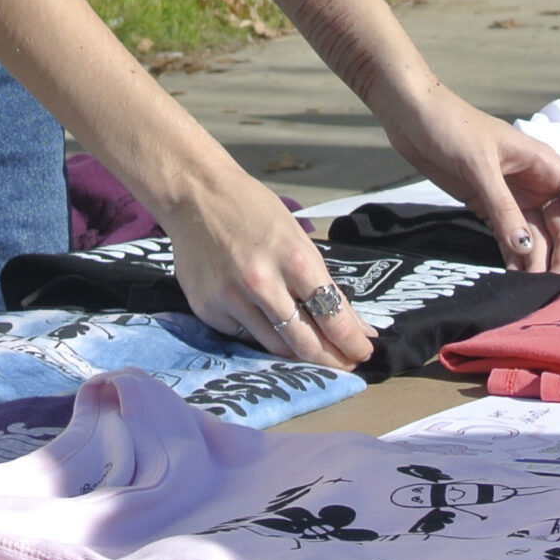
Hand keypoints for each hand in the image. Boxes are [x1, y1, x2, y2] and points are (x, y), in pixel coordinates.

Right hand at [172, 180, 374, 369]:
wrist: (196, 195)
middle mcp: (261, 282)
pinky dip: (261, 333)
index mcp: (292, 258)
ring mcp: (230, 298)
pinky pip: (244, 335)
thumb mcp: (297, 238)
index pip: (331, 315)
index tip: (363, 353)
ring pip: (275, 347)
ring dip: (299, 354)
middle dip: (331, 360)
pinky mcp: (207, 309)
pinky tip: (267, 324)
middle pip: (304, 342)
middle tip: (345, 365)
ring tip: (315, 353)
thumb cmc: (253, 211)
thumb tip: (356, 325)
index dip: (351, 342)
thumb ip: (323, 284)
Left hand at [376, 84, 559, 271]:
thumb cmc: (452, 126)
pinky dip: (511, 255)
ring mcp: (511, 195)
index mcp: (544, 164)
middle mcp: (534, 183)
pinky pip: (507, 235)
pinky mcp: (486, 204)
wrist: (411, 114)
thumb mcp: (479, 165)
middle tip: (550, 285)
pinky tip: (510, 276)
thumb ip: (503, 207)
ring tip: (529, 287)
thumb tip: (526, 249)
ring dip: (536, 259)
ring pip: (536, 234)